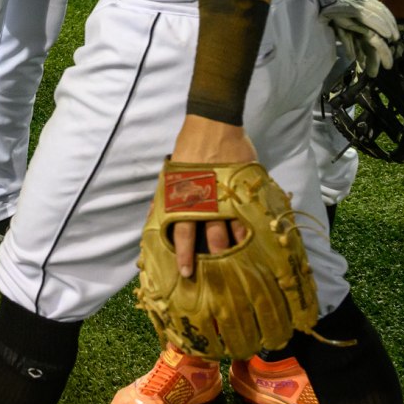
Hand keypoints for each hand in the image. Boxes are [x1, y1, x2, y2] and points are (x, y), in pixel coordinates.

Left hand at [168, 115, 256, 278]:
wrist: (213, 124)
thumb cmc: (188, 150)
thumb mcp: (170, 173)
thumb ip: (163, 197)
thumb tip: (152, 217)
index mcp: (186, 197)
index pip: (182, 231)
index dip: (183, 253)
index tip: (186, 271)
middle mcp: (206, 201)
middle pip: (209, 236)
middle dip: (210, 259)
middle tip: (214, 279)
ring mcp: (227, 196)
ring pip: (231, 229)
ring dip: (232, 249)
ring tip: (236, 267)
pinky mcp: (243, 189)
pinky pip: (247, 214)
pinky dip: (249, 230)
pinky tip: (251, 243)